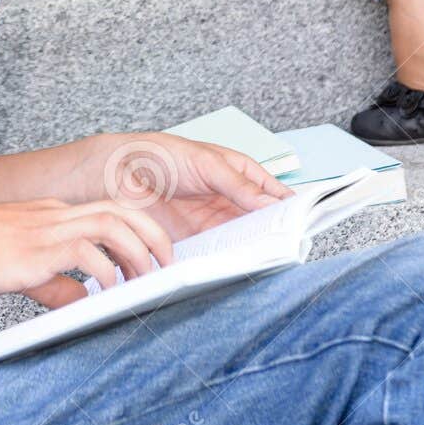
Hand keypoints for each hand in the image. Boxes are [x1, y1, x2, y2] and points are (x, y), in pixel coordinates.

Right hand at [0, 196, 175, 309]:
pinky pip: (83, 250)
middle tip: (167, 266)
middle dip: (154, 235)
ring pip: (111, 222)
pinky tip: (106, 292)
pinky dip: (104, 271)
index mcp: (51, 214)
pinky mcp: (32, 247)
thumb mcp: (20, 270)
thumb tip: (83, 301)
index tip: (155, 260)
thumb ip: (55, 282)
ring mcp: (44, 227)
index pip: (110, 211)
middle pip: (121, 209)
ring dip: (137, 251)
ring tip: (146, 279)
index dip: (140, 232)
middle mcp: (53, 213)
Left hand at [92, 132, 291, 244]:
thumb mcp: (206, 163)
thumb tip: (275, 203)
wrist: (116, 172)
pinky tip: (231, 270)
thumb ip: (240, 185)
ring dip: (251, 253)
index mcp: (240, 175)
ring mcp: (213, 224)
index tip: (307, 225)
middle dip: (274, 236)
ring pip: (242, 243)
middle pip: (262, 224)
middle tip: (288, 251)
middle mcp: (230, 202)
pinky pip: (215, 258)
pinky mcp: (193, 244)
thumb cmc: (161, 154)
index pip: (275, 195)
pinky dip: (225, 264)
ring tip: (264, 264)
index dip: (292, 209)